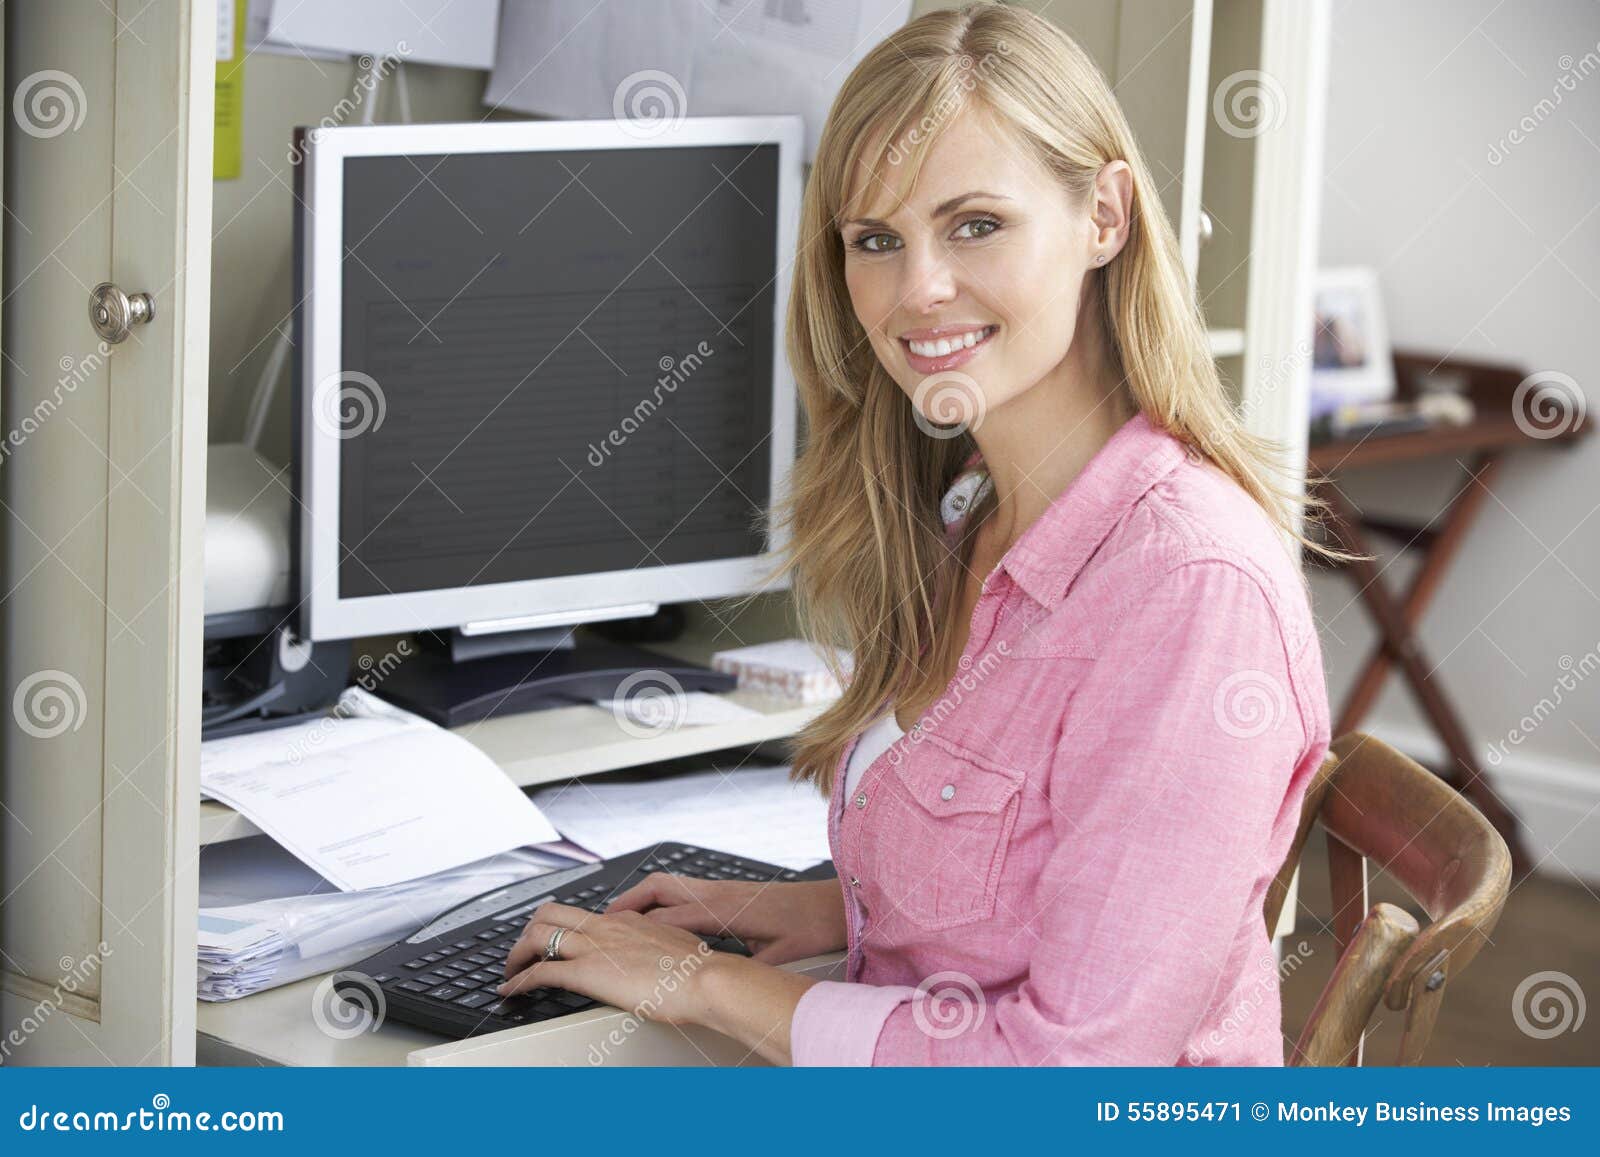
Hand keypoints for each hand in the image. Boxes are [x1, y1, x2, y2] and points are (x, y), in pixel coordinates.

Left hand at [497, 901, 724, 1025]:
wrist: (705, 978)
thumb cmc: (697, 972)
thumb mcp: (675, 949)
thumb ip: (657, 949)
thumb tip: (659, 959)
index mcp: (626, 921)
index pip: (582, 915)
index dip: (560, 926)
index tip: (554, 940)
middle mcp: (606, 926)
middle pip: (550, 913)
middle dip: (529, 930)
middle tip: (522, 951)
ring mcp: (595, 947)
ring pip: (537, 935)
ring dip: (515, 954)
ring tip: (509, 971)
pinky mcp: (587, 972)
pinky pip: (540, 973)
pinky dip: (518, 981)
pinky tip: (510, 991)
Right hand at [603, 873, 845, 964]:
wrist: (834, 903)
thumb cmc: (811, 927)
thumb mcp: (778, 958)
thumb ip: (748, 972)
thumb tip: (726, 993)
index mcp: (725, 910)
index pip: (668, 919)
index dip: (637, 931)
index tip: (610, 941)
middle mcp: (719, 893)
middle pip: (659, 888)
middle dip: (627, 902)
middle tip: (602, 921)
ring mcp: (722, 888)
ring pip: (670, 884)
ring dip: (642, 897)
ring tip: (620, 918)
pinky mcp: (729, 890)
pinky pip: (684, 889)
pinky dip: (662, 899)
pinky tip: (658, 918)